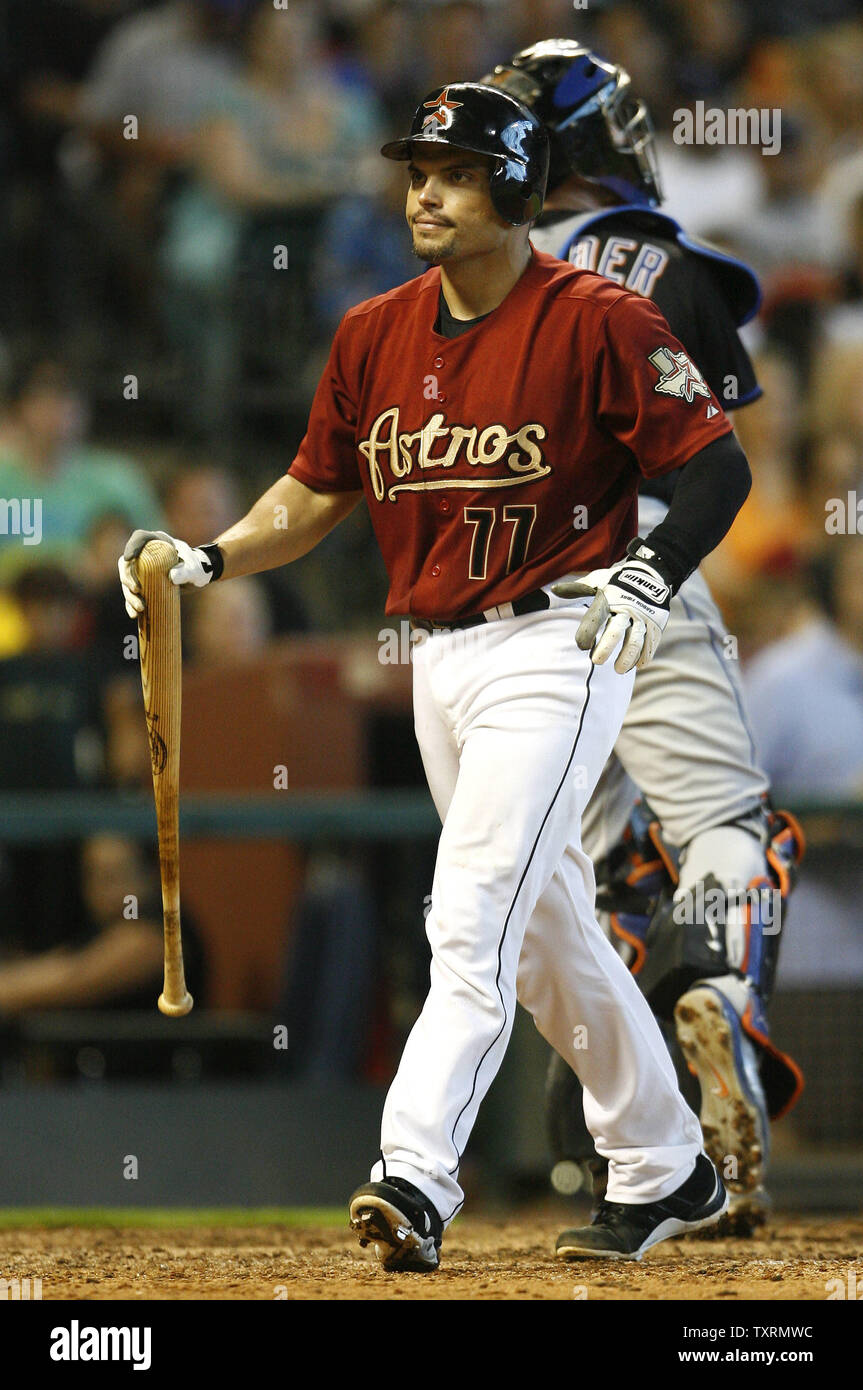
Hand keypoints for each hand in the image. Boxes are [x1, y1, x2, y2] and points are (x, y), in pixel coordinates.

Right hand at [118, 529, 217, 618]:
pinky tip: (134, 615)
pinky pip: (132, 593)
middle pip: (127, 563)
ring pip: (127, 580)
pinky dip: (131, 604)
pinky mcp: (144, 584)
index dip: (131, 546)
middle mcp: (146, 554)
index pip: (140, 538)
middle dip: (127, 577)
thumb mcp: (194, 570)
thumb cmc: (197, 568)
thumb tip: (172, 576)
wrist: (199, 577)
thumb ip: (186, 571)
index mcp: (157, 542)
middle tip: (136, 590)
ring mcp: (142, 570)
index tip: (128, 558)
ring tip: (140, 609)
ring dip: (129, 595)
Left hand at [552, 540, 671, 673]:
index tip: (581, 646)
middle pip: (616, 631)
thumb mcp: (597, 580)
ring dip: (627, 656)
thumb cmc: (616, 582)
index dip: (588, 631)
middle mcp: (626, 609)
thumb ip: (577, 588)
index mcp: (609, 600)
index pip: (596, 617)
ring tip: (619, 670)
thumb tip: (554, 590)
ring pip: (635, 640)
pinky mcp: (655, 624)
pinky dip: (645, 655)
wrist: (649, 575)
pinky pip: (651, 642)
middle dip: (607, 647)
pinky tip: (637, 665)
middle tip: (596, 662)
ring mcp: (642, 617)